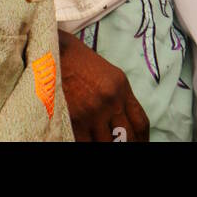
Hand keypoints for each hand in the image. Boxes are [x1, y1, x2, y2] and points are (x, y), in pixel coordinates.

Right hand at [58, 28, 148, 142]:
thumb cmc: (78, 61)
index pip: (140, 123)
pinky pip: (85, 144)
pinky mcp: (74, 120)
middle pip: (126, 137)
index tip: (140, 144)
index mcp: (121, 88)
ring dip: (103, 145)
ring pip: (106, 144)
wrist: (54, 50)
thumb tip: (122, 123)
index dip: (142, 140)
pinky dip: (86, 145)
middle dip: (125, 145)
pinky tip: (86, 141)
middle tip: (121, 146)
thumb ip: (118, 98)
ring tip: (100, 141)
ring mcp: (93, 112)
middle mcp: (110, 101)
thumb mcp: (107, 74)